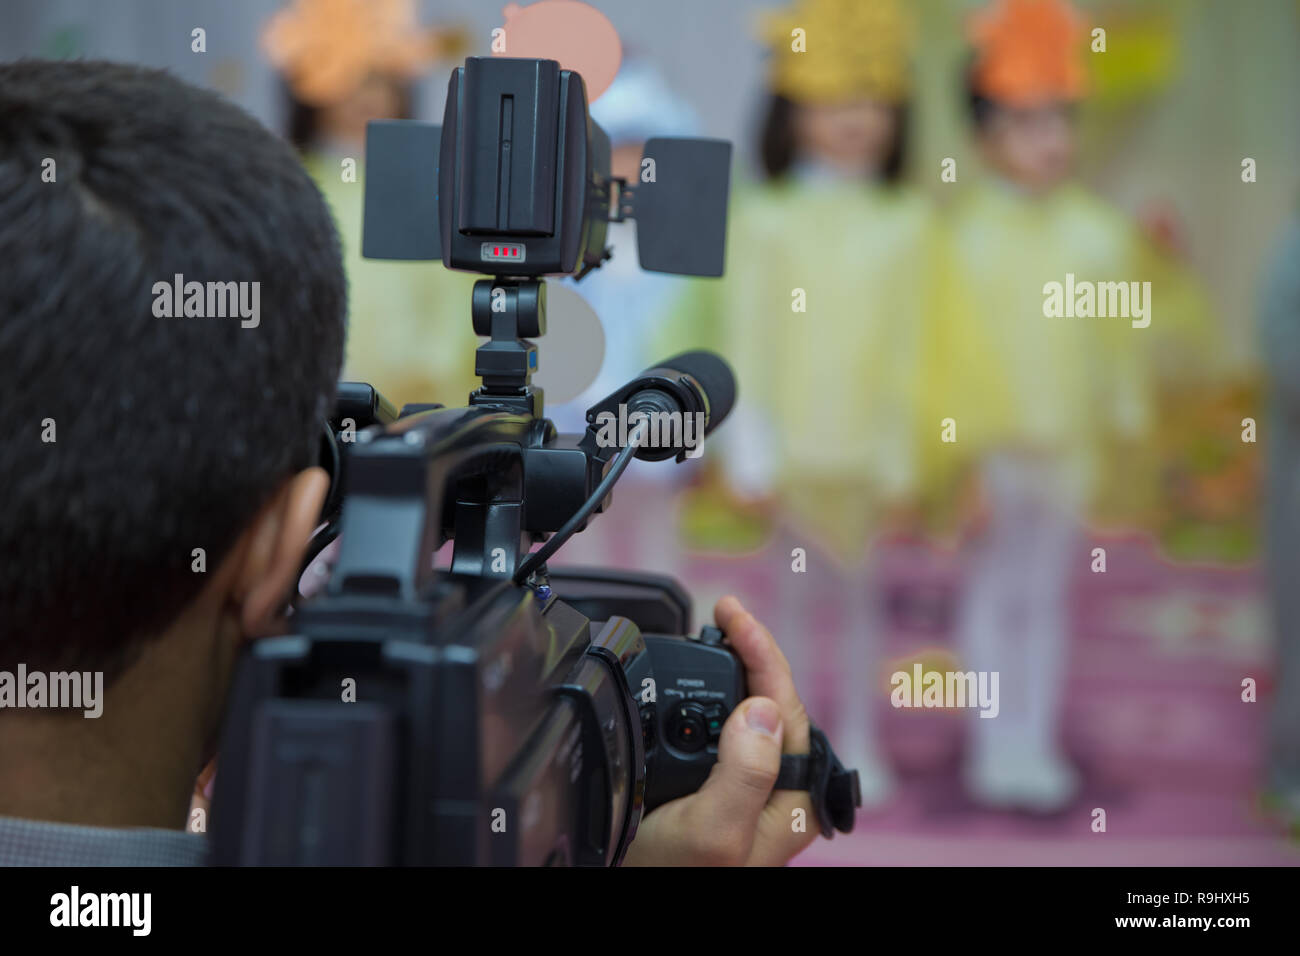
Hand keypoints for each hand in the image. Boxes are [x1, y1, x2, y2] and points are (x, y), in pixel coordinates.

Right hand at [623, 596, 817, 865]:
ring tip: (715, 634)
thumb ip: (745, 772)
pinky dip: (712, 698)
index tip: (730, 611)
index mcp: (787, 801)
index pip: (786, 705)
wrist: (624, 890)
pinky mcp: (716, 793)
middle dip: (751, 649)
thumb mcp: (712, 831)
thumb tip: (764, 707)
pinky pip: (724, 731)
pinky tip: (699, 686)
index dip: (762, 650)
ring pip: (750, 714)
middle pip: (774, 702)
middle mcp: (773, 794)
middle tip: (721, 611)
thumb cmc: (673, 882)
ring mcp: (745, 794)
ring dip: (735, 669)